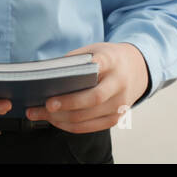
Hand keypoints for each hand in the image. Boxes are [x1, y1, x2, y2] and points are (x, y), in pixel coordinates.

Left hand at [24, 42, 147, 132]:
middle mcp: (119, 84)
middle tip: (44, 105)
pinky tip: (54, 120)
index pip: (99, 67)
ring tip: (39, 114)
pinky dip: (69, 126)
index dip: (82, 74)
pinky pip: (90, 127)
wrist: (137, 69)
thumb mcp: (95, 49)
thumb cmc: (109, 58)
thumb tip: (47, 76)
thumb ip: (76, 60)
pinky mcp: (116, 118)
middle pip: (92, 99)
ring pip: (87, 117)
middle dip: (65, 104)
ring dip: (60, 118)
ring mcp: (119, 104)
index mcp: (113, 61)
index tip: (60, 83)